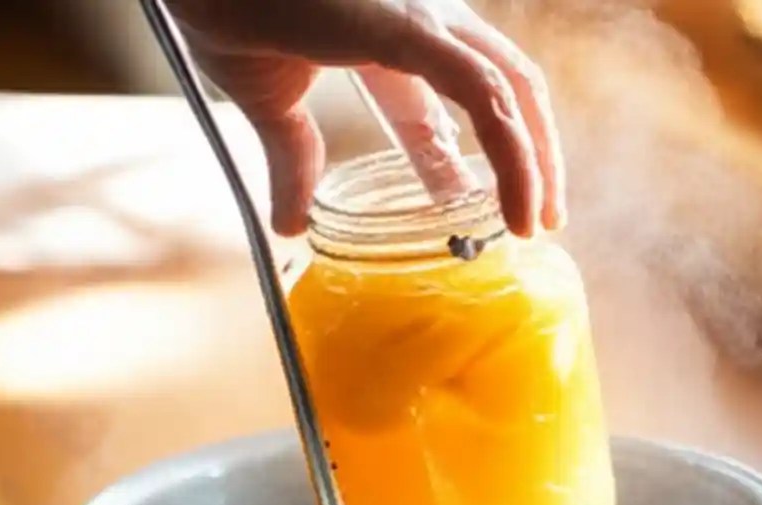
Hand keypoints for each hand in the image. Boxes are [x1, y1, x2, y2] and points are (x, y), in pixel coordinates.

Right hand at [166, 0, 564, 237]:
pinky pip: (482, 92)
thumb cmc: (222, 4)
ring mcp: (420, 16)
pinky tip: (518, 206)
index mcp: (393, 33)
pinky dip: (512, 153)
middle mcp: (421, 19)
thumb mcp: (267, 99)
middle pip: (507, 86)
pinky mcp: (406, 25)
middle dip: (530, 153)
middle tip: (536, 217)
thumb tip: (292, 226)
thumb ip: (291, 156)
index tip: (494, 207)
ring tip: (539, 221)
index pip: (461, 95)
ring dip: (535, 160)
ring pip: (511, 88)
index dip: (485, 151)